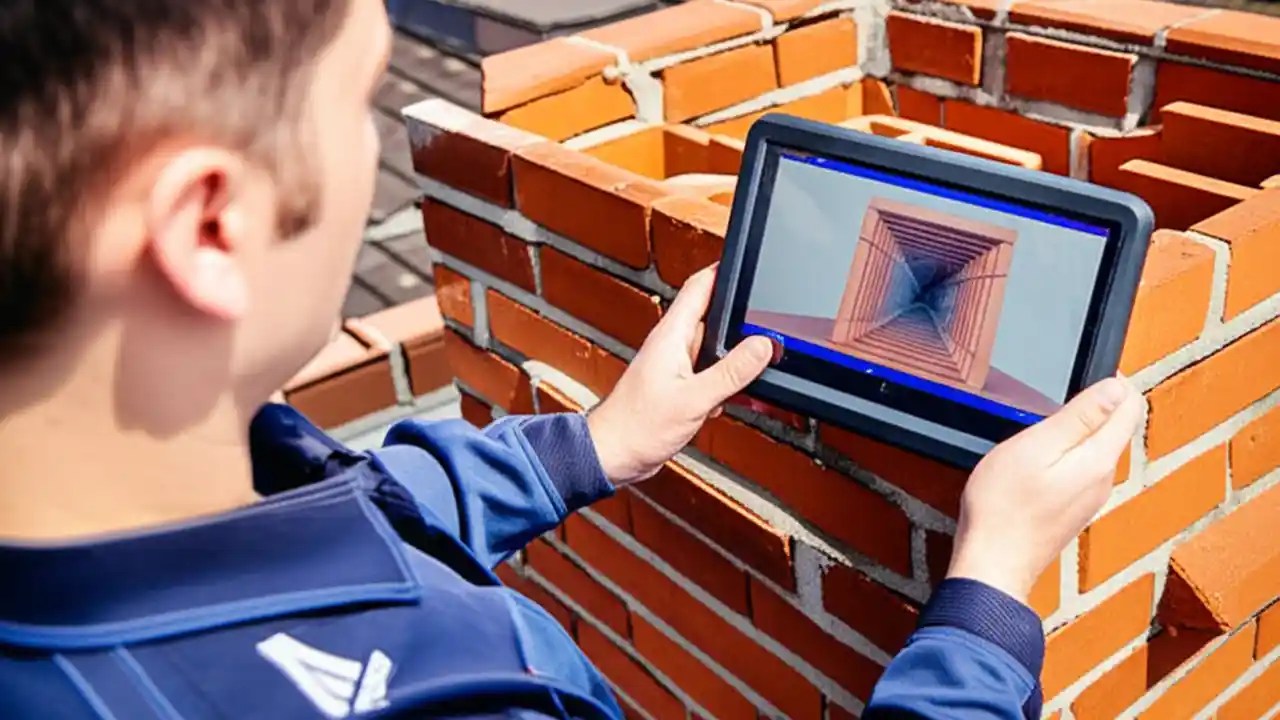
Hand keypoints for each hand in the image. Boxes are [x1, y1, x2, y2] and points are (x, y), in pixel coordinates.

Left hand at [587, 265, 773, 484]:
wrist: (614, 454)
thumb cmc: (638, 426)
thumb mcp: (694, 398)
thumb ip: (731, 371)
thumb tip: (762, 345)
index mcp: (672, 335)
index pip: (701, 285)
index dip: (726, 270)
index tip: (751, 264)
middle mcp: (674, 344)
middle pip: (716, 317)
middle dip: (743, 322)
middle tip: (772, 330)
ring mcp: (677, 365)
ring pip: (717, 349)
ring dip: (736, 360)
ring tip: (757, 374)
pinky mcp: (679, 387)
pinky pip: (711, 375)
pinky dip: (727, 384)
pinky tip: (736, 398)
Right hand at [946, 375, 1142, 602]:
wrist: (992, 562)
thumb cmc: (1003, 506)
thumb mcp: (1036, 447)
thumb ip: (1079, 417)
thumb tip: (1116, 389)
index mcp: (1099, 459)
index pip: (1130, 409)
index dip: (1117, 384)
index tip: (1092, 372)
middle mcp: (1103, 480)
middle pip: (1117, 429)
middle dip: (1102, 405)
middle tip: (1070, 389)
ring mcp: (1089, 497)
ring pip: (1099, 450)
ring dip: (1085, 429)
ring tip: (1054, 417)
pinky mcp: (1073, 509)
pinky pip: (1083, 469)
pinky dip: (1072, 452)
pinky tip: (1044, 454)